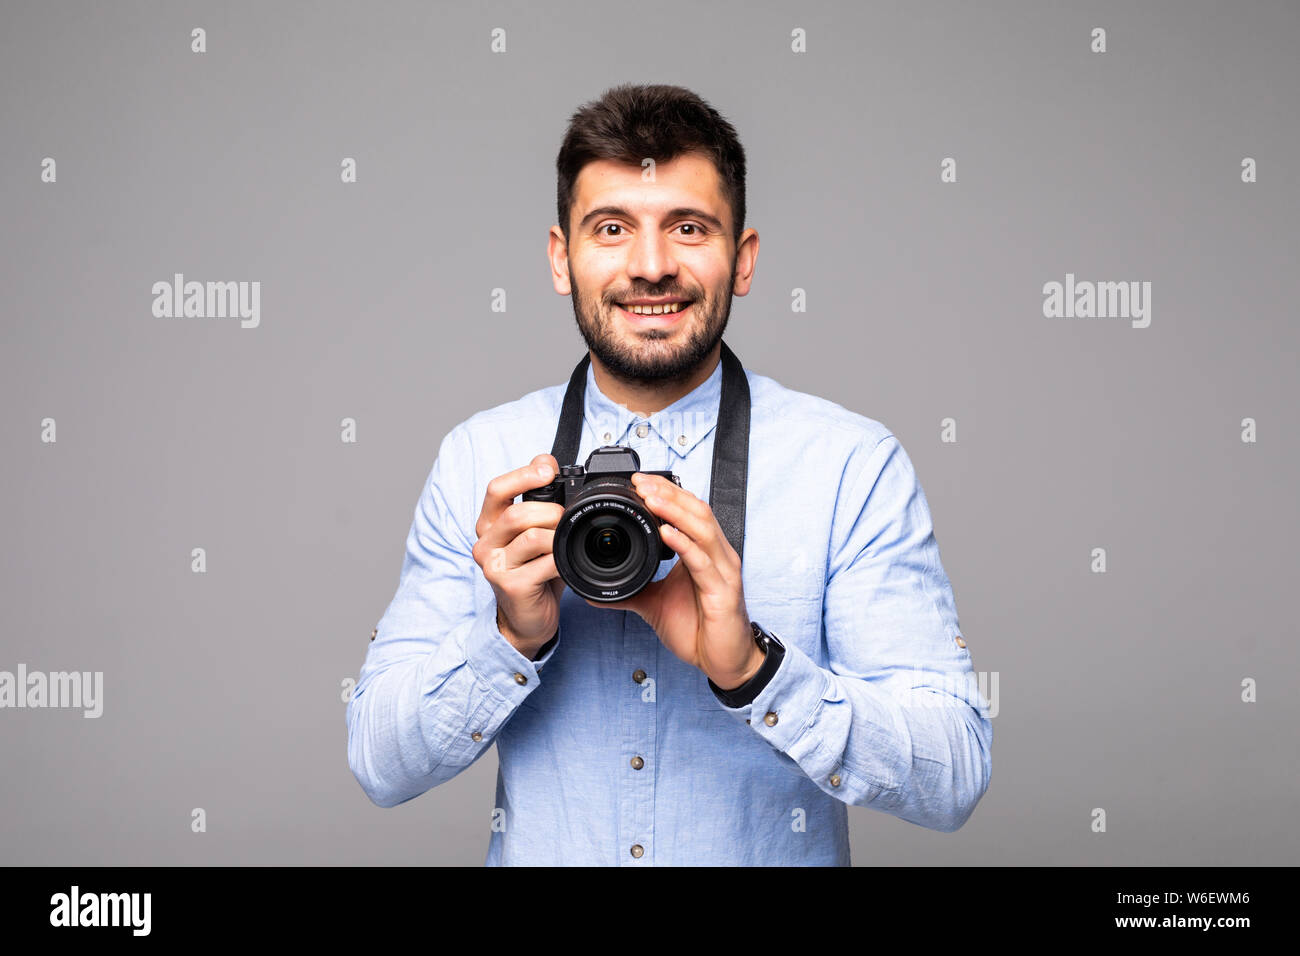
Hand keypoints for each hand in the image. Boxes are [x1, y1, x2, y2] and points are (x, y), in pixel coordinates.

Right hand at [471, 453, 565, 657]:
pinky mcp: (510, 586)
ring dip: (557, 534)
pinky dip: (561, 559)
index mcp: (489, 524)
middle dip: (551, 511)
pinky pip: (544, 562)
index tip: (548, 469)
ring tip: (567, 541)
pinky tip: (566, 563)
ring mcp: (494, 566)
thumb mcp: (536, 534)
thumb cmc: (535, 573)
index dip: (523, 474)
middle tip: (567, 517)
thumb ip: (540, 504)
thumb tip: (550, 467)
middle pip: (516, 513)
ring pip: (531, 536)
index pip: (497, 489)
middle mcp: (485, 543)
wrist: (528, 619)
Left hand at [582, 473, 763, 689]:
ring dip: (674, 510)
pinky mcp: (723, 591)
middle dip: (668, 493)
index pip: (688, 511)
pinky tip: (666, 533)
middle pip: (697, 511)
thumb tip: (597, 591)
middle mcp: (717, 556)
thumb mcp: (655, 605)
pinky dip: (684, 543)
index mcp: (703, 553)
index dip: (666, 492)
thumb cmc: (698, 630)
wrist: (723, 662)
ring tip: (650, 498)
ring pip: (702, 529)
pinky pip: (702, 562)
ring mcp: (723, 571)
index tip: (639, 482)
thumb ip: (631, 592)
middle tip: (640, 482)